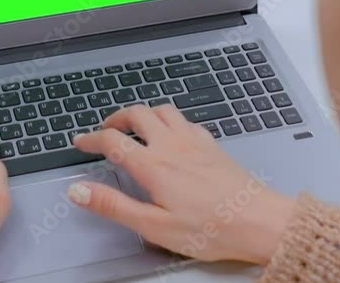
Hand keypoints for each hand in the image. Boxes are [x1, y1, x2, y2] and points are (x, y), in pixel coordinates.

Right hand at [70, 105, 294, 264]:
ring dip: (144, 114)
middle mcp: (173, 146)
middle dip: (116, 118)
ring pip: (163, 110)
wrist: (259, 221)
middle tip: (106, 130)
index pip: (113, 141)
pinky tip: (173, 135)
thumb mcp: (154, 226)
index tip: (81, 142)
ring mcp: (195, 142)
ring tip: (135, 127)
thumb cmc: (212, 229)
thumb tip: (79, 191)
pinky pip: (186, 120)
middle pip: (138, 114)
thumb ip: (114, 206)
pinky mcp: (213, 146)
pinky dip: (170, 121)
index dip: (91, 138)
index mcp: (154, 166)